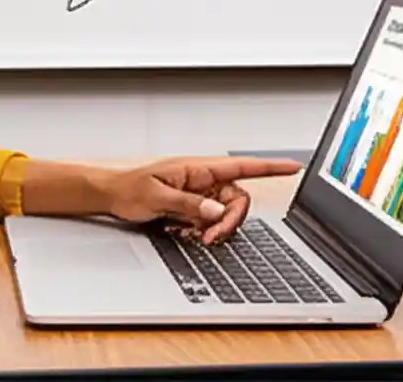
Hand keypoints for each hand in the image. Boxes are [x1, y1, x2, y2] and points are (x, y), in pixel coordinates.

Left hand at [102, 156, 302, 243]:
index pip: (241, 167)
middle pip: (237, 199)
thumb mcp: (157, 196)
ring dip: (215, 228)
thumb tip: (216, 210)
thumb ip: (189, 203)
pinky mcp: (191, 208)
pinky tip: (184, 231)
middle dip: (230, 220)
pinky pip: (210, 221)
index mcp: (197, 168)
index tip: (292, 167)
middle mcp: (202, 180)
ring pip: (224, 214)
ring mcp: (198, 194)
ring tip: (194, 234)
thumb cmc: (128, 187)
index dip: (270, 167)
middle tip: (211, 236)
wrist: (110, 194)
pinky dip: (202, 230)